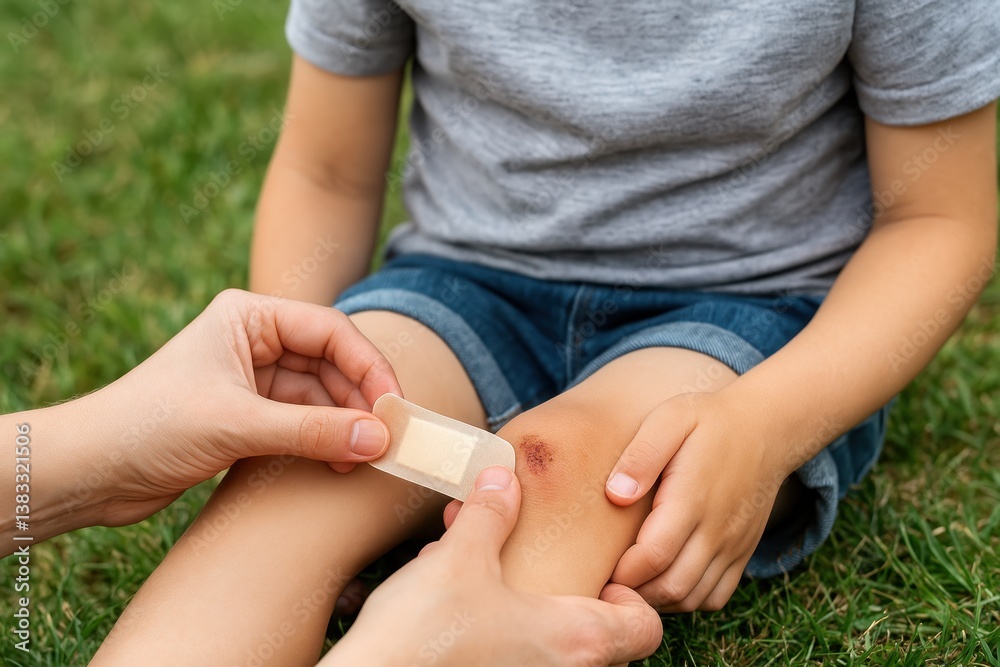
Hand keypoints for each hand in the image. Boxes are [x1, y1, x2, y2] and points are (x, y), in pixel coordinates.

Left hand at [8, 289, 400, 543]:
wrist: (89, 470)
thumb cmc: (150, 426)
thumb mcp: (238, 425)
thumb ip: (313, 432)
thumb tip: (380, 440)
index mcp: (248, 317)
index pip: (330, 331)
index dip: (369, 366)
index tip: (393, 407)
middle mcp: (254, 341)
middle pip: (331, 364)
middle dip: (360, 401)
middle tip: (388, 439)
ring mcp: (252, 380)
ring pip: (320, 396)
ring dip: (345, 426)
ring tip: (365, 458)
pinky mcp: (248, 417)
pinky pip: (302, 423)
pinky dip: (324, 442)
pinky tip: (340, 464)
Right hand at [325, 467, 662, 666]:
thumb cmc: (423, 635)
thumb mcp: (459, 558)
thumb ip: (490, 514)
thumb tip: (503, 478)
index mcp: (576, 641)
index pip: (646, 629)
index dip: (633, 596)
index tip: (599, 570)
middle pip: (602, 641)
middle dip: (567, 593)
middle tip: (533, 561)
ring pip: (552, 650)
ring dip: (526, 609)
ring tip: (478, 570)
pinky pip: (513, 660)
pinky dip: (498, 632)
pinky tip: (452, 600)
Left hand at [604, 391, 785, 611]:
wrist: (766, 428)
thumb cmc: (708, 420)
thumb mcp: (670, 419)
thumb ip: (641, 456)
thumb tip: (616, 494)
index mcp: (692, 498)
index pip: (653, 556)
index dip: (621, 572)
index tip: (599, 567)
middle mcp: (717, 529)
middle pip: (672, 586)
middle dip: (633, 593)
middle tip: (606, 582)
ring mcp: (733, 545)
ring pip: (693, 598)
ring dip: (656, 600)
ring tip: (629, 585)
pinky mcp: (742, 553)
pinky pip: (715, 597)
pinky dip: (686, 600)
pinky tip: (662, 581)